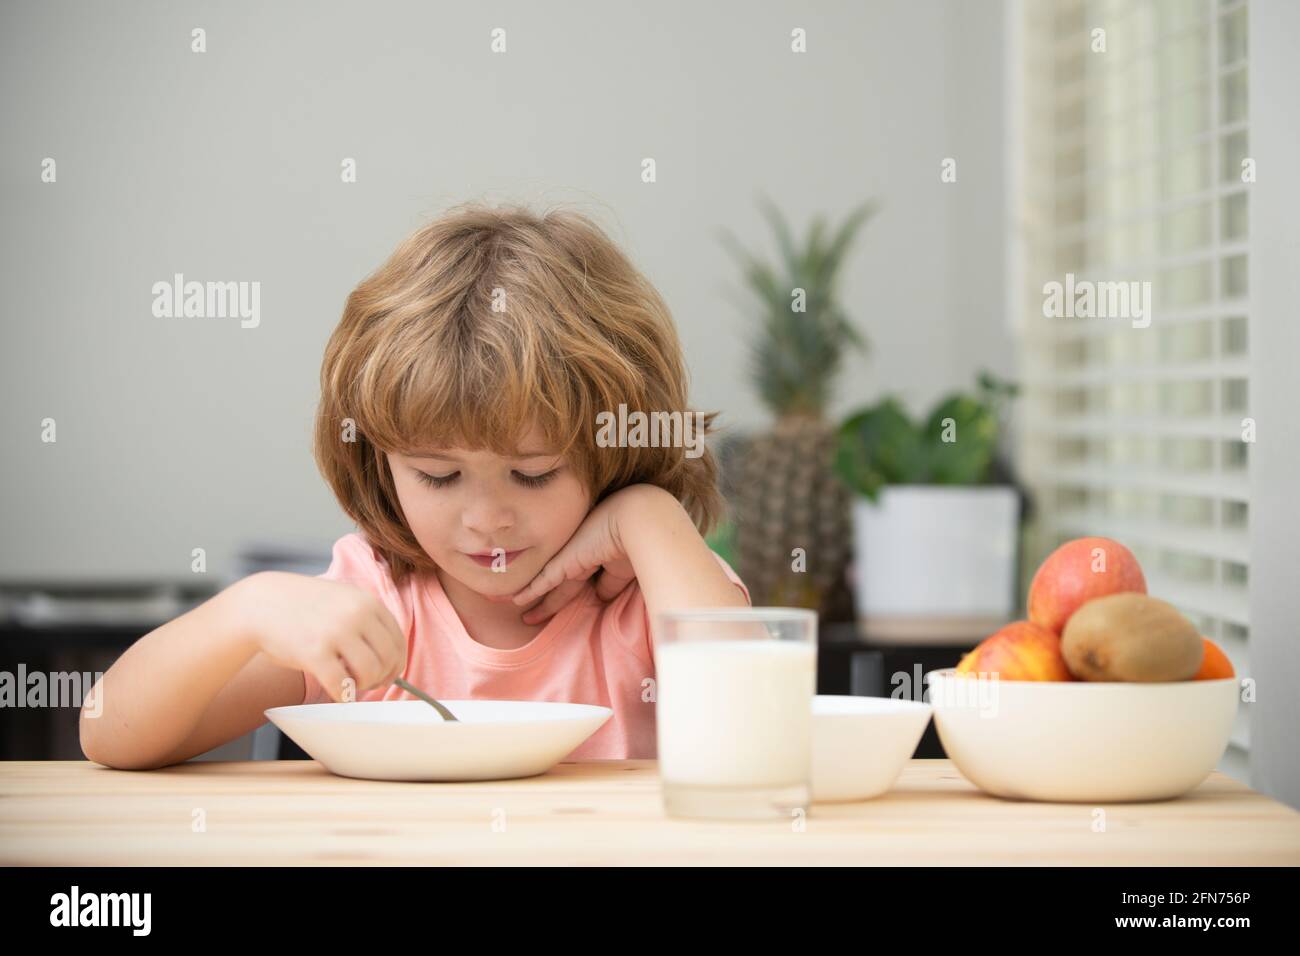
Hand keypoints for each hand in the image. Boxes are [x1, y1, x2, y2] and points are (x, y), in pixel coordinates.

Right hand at [235, 571, 406, 701]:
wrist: (261, 603)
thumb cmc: (303, 607)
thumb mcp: (343, 599)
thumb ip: (367, 620)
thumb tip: (391, 656)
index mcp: (367, 602)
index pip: (398, 640)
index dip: (396, 663)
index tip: (387, 673)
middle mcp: (357, 615)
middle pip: (388, 658)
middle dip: (382, 677)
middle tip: (368, 683)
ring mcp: (337, 633)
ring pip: (370, 673)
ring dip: (362, 686)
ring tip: (350, 684)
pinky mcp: (315, 653)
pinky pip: (342, 685)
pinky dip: (343, 696)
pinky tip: (336, 694)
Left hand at [510, 486, 649, 622]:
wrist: (638, 522)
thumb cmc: (640, 541)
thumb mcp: (624, 568)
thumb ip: (610, 583)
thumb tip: (600, 598)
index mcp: (597, 552)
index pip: (579, 574)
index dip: (570, 588)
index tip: (559, 600)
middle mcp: (580, 552)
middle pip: (560, 580)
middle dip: (548, 596)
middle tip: (531, 609)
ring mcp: (570, 555)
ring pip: (547, 582)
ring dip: (533, 597)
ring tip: (520, 611)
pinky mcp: (564, 562)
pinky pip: (542, 581)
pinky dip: (529, 591)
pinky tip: (515, 600)